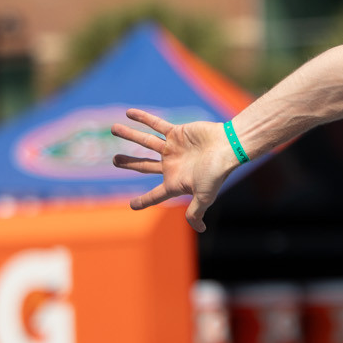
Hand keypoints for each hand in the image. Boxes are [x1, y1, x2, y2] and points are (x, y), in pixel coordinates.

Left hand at [111, 108, 238, 230]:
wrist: (228, 147)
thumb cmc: (216, 173)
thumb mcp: (204, 197)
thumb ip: (196, 212)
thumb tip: (200, 230)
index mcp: (175, 183)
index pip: (155, 195)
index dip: (143, 201)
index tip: (132, 206)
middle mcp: (172, 165)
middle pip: (144, 165)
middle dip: (129, 163)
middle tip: (113, 160)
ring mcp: (173, 148)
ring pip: (145, 141)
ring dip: (130, 135)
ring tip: (113, 129)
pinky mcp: (176, 132)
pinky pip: (156, 124)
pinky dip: (143, 118)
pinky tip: (129, 113)